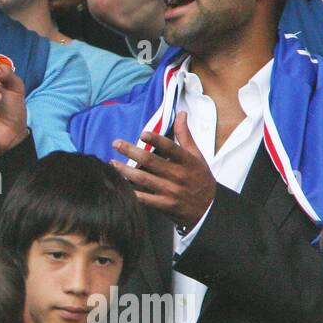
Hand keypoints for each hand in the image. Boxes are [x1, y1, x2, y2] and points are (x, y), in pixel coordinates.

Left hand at [109, 111, 215, 228]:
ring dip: (125, 170)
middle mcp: (178, 175)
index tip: (143, 134)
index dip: (157, 140)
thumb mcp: (196, 155)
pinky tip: (119, 186)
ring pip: (144, 179)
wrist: (209, 209)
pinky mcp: (165, 205)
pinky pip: (145, 199)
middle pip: (151, 161)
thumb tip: (180, 114)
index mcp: (187, 161)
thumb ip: (185, 135)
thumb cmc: (201, 178)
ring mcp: (171, 191)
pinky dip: (132, 193)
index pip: (171, 148)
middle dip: (131, 151)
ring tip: (112, 163)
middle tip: (116, 144)